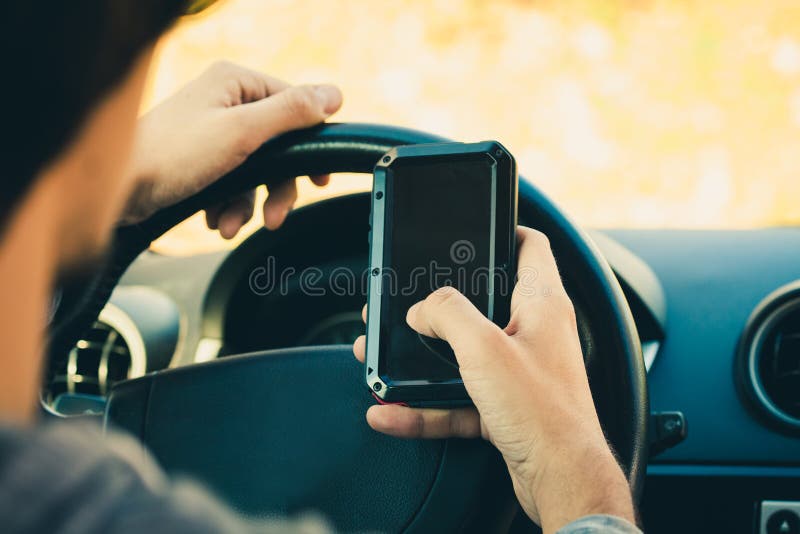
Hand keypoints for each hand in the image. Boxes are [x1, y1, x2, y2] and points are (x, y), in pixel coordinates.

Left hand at [123, 61, 341, 236]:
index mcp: (235, 83)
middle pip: (277, 146)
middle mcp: (224, 101)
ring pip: (256, 171)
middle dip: (273, 189)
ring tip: (229, 225)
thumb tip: (334, 94)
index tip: (318, 178)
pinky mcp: (201, 160)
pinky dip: (228, 206)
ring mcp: (212, 131)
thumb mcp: (241, 132)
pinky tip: (214, 220)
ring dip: (247, 205)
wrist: (117, 194)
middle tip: (275, 217)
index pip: (293, 106)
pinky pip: (232, 183)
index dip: (309, 143)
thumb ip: (290, 113)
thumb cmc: (170, 157)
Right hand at [352, 227, 634, 532]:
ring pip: (464, 355)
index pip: (531, 247)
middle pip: (485, 302)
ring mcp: (520, 371)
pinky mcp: (506, 407)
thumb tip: (421, 308)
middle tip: (409, 300)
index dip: (504, 229)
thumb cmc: (544, 414)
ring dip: (424, 359)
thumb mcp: (484, 348)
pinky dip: (426, 405)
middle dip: (441, 303)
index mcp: (542, 304)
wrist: (560, 480)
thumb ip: (447, 315)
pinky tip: (393, 412)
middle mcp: (534, 334)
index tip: (474, 226)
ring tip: (384, 357)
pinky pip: (458, 399)